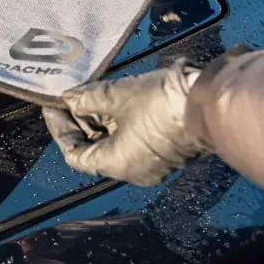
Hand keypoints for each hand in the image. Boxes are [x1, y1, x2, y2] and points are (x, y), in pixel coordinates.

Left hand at [42, 60, 203, 185]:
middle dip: (80, 122)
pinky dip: (118, 121)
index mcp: (117, 164)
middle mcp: (133, 170)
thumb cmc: (161, 104)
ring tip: (91, 93)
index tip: (53, 107)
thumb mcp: (117, 96)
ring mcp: (151, 162)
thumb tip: (69, 99)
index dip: (60, 130)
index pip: (75, 155)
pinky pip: (132, 138)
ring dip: (100, 119)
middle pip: (94, 149)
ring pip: (114, 142)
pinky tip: (112, 98)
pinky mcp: (166, 148)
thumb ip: (87, 99)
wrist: (210, 103)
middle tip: (72, 96)